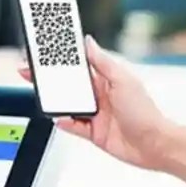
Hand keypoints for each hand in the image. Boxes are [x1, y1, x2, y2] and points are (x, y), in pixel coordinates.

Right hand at [21, 35, 172, 170]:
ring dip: (55, 101)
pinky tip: (59, 118)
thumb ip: (102, 62)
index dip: (62, 59)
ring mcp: (95, 114)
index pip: (79, 65)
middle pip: (68, 85)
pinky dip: (64, 122)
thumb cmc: (145, 111)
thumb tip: (88, 41)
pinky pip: (73, 126)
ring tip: (43, 95)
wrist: (154, 145)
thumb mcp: (122, 80)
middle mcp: (99, 96)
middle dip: (50, 79)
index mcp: (105, 79)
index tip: (46, 51)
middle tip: (31, 72)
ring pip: (68, 105)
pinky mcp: (93, 133)